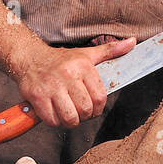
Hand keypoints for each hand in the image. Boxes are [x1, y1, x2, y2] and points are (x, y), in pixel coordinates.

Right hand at [13, 38, 135, 127]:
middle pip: (86, 110)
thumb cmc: (61, 60)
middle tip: (79, 110)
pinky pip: (51, 120)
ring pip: (70, 118)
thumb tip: (132, 42)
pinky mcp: (37, 96)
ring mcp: (51, 86)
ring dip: (70, 121)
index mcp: (83, 66)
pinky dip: (54, 121)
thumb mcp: (86, 54)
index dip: (98, 108)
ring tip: (68, 113)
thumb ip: (111, 51)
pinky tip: (54, 112)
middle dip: (84, 116)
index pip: (100, 97)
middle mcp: (68, 75)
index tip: (92, 107)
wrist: (29, 58)